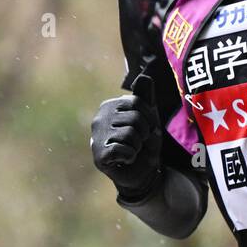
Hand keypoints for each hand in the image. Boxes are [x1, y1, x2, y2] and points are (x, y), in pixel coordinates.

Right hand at [91, 73, 162, 197]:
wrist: (142, 171)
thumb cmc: (144, 141)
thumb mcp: (149, 116)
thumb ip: (146, 96)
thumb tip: (144, 76)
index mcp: (111, 106)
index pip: (137, 103)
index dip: (149, 118)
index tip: (145, 127)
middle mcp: (100, 118)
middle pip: (136, 118)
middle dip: (144, 133)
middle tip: (139, 141)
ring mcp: (97, 137)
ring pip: (130, 134)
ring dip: (138, 146)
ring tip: (132, 149)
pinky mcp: (99, 155)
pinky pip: (123, 149)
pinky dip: (131, 156)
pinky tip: (125, 159)